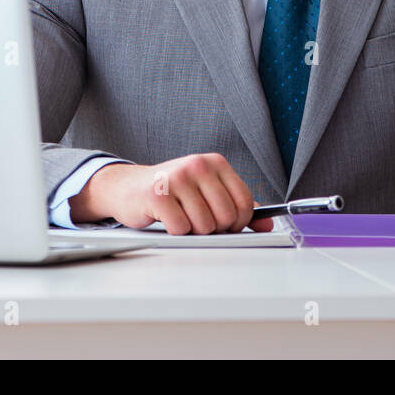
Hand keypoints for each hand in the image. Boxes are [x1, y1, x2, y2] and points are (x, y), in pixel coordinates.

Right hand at [69, 153, 275, 233]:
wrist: (128, 188)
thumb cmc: (171, 192)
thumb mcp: (206, 191)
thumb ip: (236, 206)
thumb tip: (266, 225)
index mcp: (214, 163)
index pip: (244, 201)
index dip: (239, 221)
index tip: (227, 224)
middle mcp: (197, 165)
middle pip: (226, 216)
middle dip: (215, 228)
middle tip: (197, 220)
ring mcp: (177, 178)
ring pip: (205, 226)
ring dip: (193, 230)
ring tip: (181, 217)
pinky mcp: (158, 194)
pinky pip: (181, 228)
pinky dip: (175, 232)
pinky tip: (166, 219)